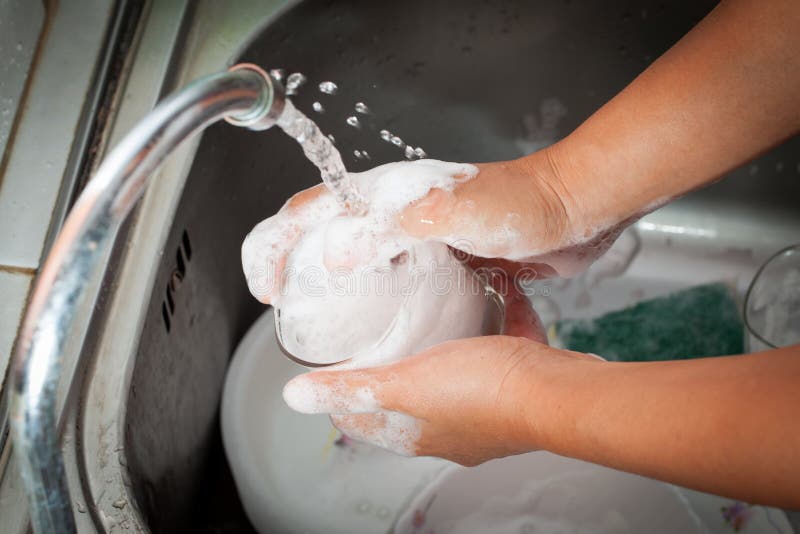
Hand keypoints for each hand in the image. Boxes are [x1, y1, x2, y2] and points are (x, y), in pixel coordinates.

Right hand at [242, 150, 592, 304]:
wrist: (571, 211)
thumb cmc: (520, 202)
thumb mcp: (454, 212)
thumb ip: (396, 226)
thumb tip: (336, 254)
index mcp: (386, 197)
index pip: (310, 210)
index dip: (276, 245)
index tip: (269, 290)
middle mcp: (395, 216)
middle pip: (325, 236)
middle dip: (293, 268)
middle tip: (284, 311)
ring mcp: (418, 239)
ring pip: (359, 262)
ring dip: (333, 289)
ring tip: (323, 329)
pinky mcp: (442, 260)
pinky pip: (397, 281)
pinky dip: (379, 302)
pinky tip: (382, 330)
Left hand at [282, 288, 600, 465]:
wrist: (559, 391)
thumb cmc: (485, 390)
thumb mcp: (404, 384)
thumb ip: (353, 389)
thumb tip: (295, 397)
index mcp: (418, 431)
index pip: (366, 421)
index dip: (345, 396)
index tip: (335, 367)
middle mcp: (452, 426)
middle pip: (409, 396)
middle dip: (391, 365)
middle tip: (378, 331)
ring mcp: (487, 407)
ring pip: (453, 373)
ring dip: (439, 346)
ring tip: (427, 312)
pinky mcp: (516, 382)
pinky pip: (496, 349)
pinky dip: (489, 326)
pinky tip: (486, 297)